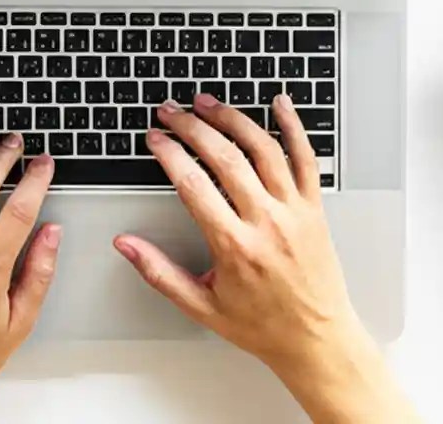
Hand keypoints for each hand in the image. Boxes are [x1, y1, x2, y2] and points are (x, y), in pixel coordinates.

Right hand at [114, 94, 416, 423]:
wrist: (316, 339)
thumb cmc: (263, 326)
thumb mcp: (201, 306)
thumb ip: (159, 272)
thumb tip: (126, 245)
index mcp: (235, 247)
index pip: (194, 185)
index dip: (170, 154)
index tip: (155, 139)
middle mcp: (267, 223)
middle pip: (226, 158)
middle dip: (193, 127)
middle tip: (172, 112)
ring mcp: (294, 211)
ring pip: (263, 149)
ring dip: (233, 119)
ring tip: (208, 104)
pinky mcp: (314, 208)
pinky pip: (306, 158)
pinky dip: (294, 126)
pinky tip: (279, 103)